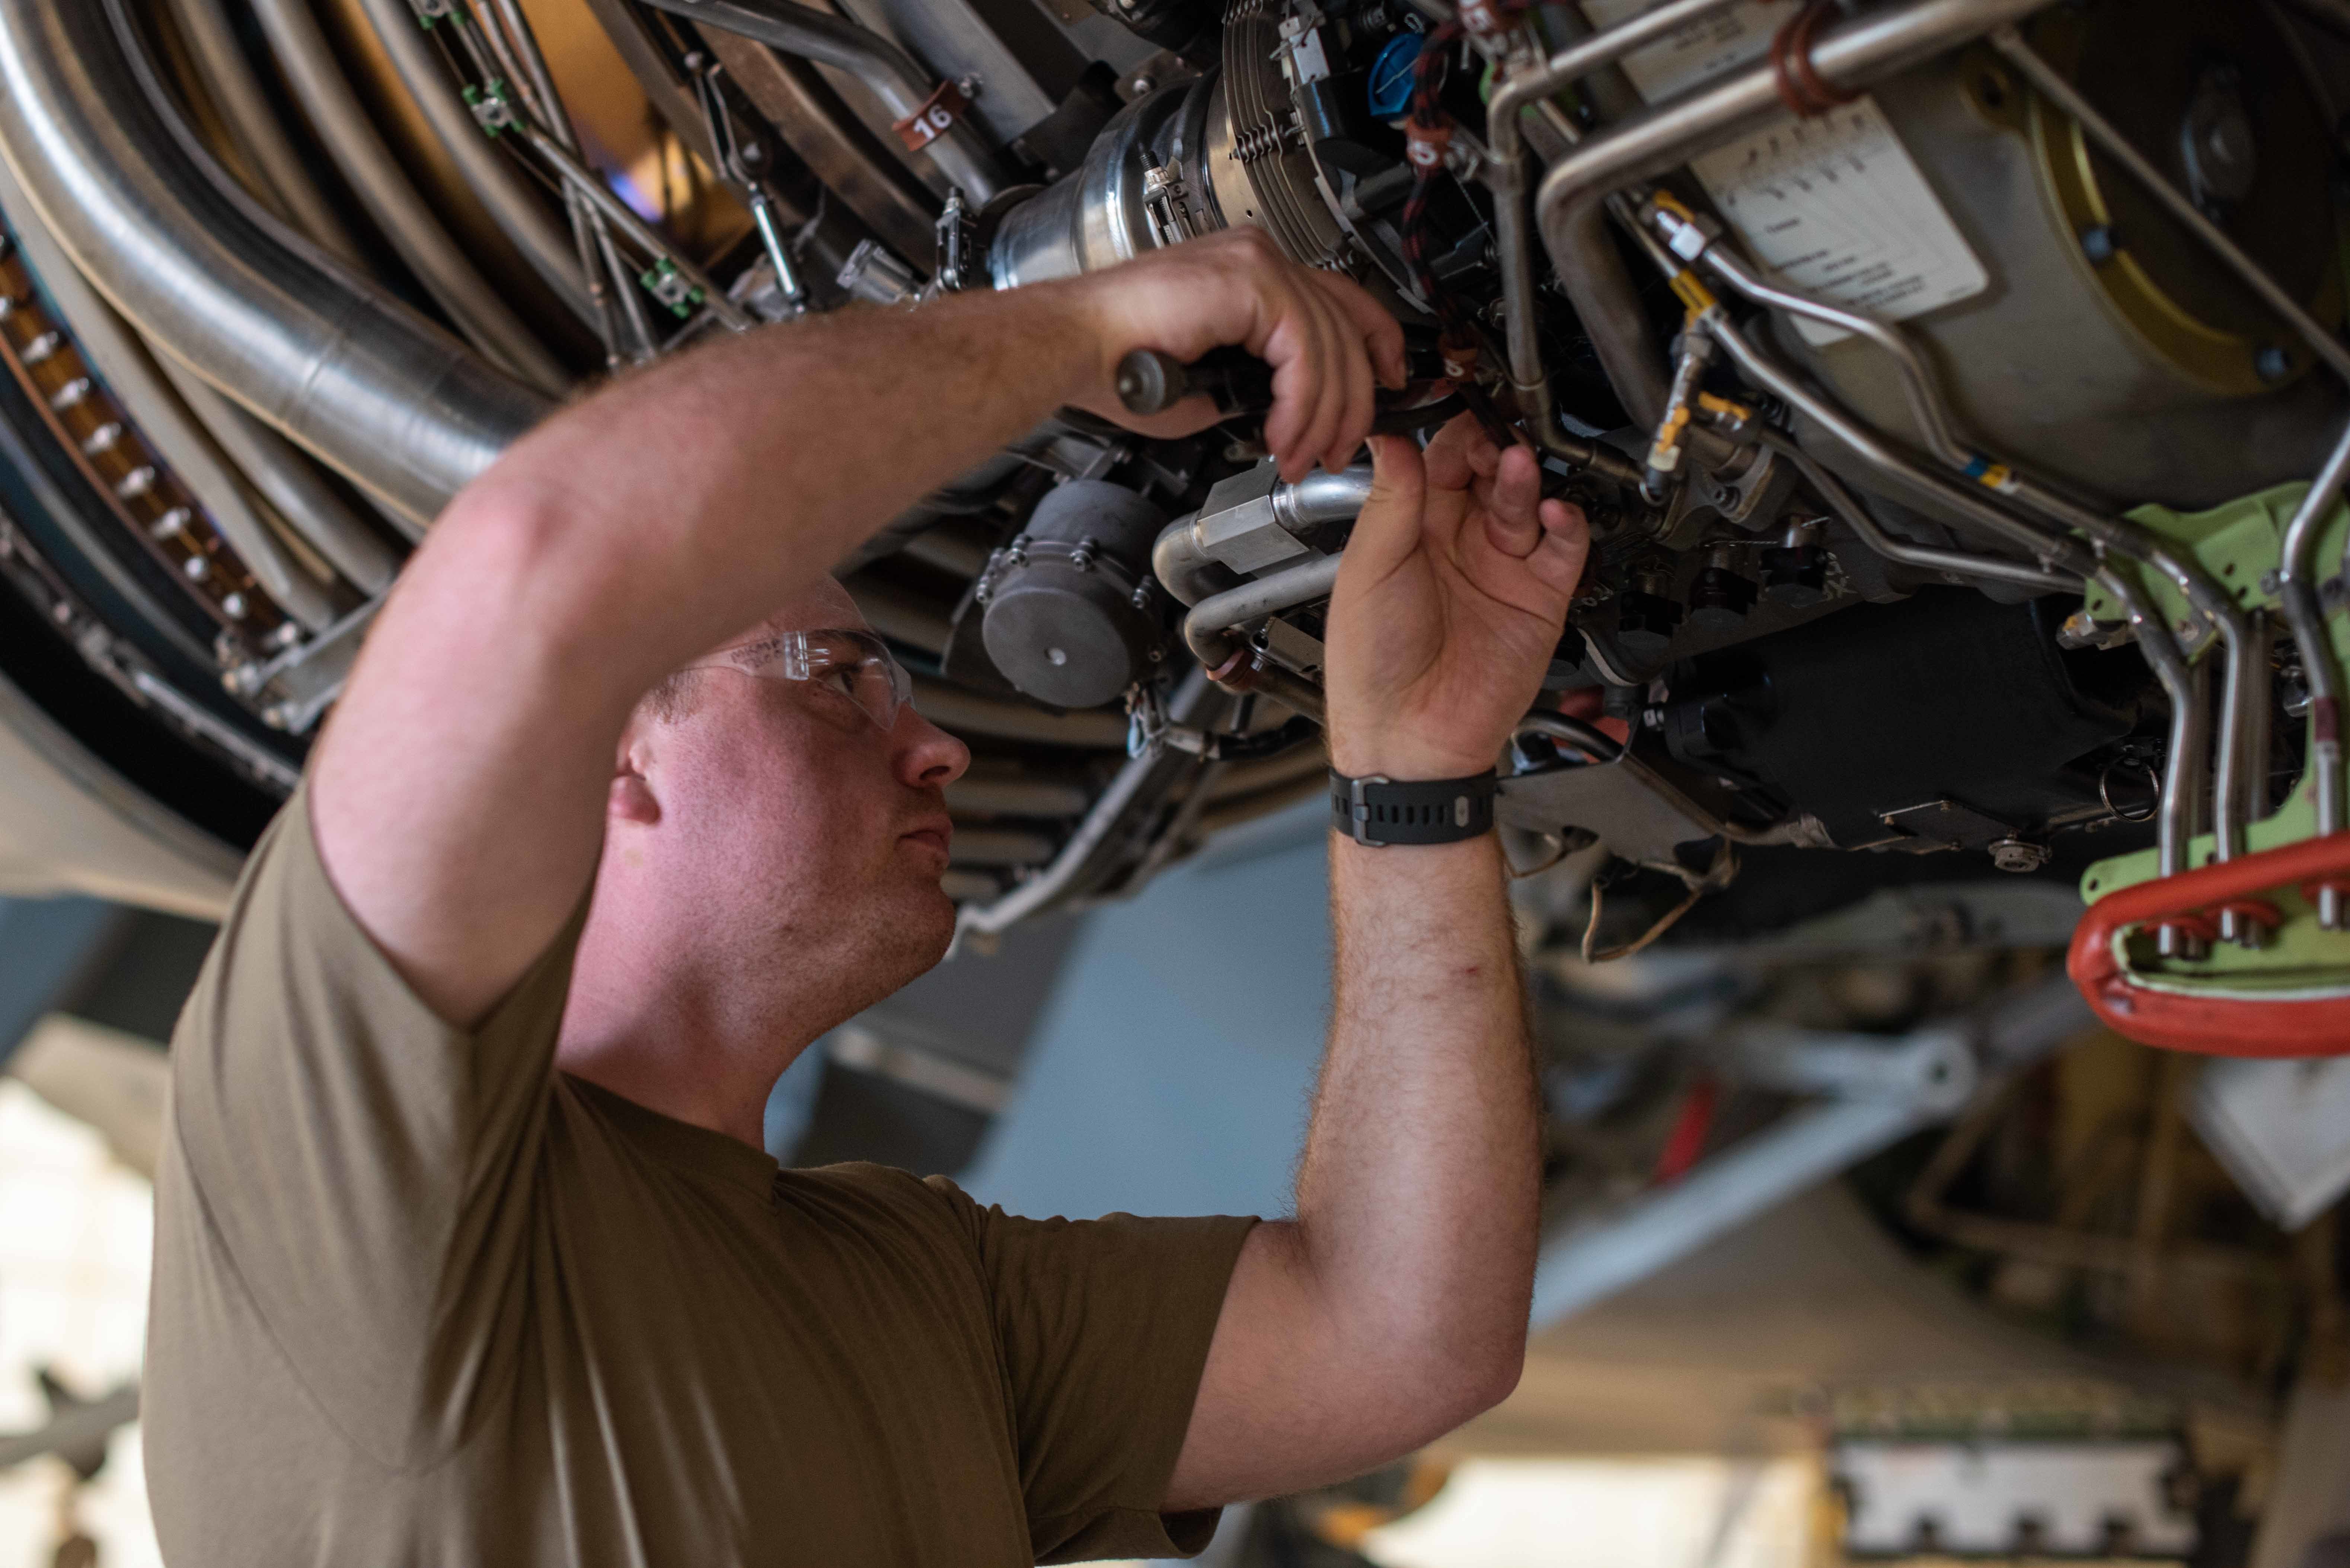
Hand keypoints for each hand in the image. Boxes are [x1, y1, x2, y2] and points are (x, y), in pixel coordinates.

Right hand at [1066, 229, 1406, 481]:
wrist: (1075, 347)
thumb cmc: (1120, 362)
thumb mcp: (1209, 384)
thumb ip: (1255, 388)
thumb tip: (1283, 415)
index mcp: (1251, 275)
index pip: (1341, 302)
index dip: (1376, 346)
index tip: (1390, 386)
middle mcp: (1259, 259)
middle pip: (1346, 327)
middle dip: (1353, 402)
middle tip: (1338, 452)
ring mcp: (1257, 264)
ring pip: (1333, 345)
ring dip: (1324, 416)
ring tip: (1302, 457)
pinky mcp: (1250, 281)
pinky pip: (1305, 352)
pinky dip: (1301, 405)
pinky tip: (1283, 436)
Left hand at [1324, 416, 1589, 780]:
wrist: (1409, 736)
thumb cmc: (1372, 665)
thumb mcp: (1368, 569)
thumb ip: (1391, 502)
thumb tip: (1389, 438)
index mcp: (1411, 532)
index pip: (1442, 463)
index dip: (1456, 437)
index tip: (1465, 414)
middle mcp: (1459, 545)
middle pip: (1490, 474)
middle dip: (1497, 449)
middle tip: (1499, 439)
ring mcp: (1502, 569)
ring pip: (1527, 502)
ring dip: (1527, 479)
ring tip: (1520, 468)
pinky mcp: (1539, 598)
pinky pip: (1564, 548)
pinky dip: (1566, 523)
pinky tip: (1553, 511)